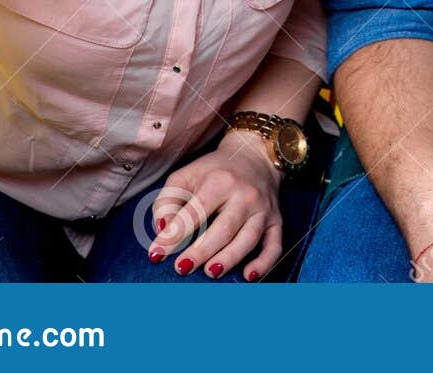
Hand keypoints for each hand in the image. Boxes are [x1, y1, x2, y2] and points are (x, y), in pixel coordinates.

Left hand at [147, 129, 286, 280]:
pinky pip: (275, 245)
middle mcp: (245, 195)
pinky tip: (248, 276)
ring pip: (248, 239)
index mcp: (220, 181)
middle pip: (224, 228)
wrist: (255, 155)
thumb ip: (168, 201)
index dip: (174, 235)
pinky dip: (264, 263)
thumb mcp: (186, 176)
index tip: (156, 254)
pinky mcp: (276, 220)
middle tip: (181, 268)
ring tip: (210, 273)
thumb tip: (162, 231)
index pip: (195, 212)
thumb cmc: (213, 171)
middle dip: (201, 251)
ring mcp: (263, 209)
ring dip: (229, 258)